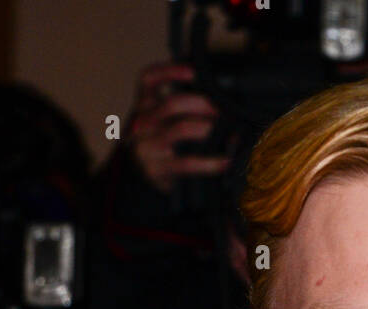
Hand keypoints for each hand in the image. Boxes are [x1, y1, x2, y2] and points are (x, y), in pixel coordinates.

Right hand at [125, 61, 231, 194]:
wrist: (140, 177)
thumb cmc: (157, 143)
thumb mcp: (160, 119)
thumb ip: (179, 106)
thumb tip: (218, 100)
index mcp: (143, 104)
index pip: (149, 79)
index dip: (170, 71)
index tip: (193, 72)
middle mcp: (142, 122)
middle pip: (171, 104)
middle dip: (201, 104)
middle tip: (222, 110)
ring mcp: (148, 145)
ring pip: (180, 129)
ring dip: (207, 127)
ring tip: (227, 132)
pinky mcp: (157, 168)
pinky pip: (187, 162)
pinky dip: (210, 162)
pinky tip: (224, 161)